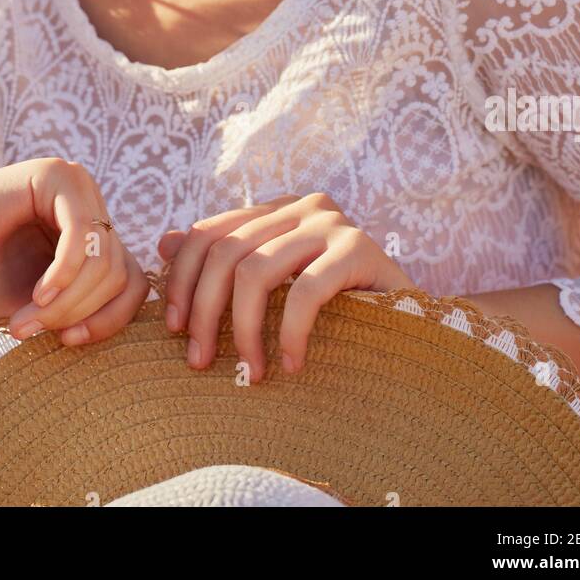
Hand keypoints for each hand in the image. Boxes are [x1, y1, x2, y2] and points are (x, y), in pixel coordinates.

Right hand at [0, 158, 149, 344]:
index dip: (110, 320)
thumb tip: (143, 317)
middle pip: (120, 272)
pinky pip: (82, 235)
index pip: (131, 280)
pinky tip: (36, 296)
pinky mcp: (54, 176)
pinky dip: (64, 276)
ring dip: (66, 302)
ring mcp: (75, 184)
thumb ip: (87, 303)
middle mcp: (90, 203)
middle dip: (80, 314)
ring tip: (25, 320)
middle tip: (33, 331)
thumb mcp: (44, 305)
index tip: (70, 343)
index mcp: (91, 231)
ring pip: (103, 259)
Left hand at [156, 193, 415, 382]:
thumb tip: (163, 242)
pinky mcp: (360, 248)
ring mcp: (332, 222)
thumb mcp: (276, 287)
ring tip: (249, 373)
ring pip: (255, 270)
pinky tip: (291, 364)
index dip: (183, 279)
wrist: (416, 325)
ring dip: (243, 330)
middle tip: (200, 362)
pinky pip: (304, 291)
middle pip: (225, 252)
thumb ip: (224, 261)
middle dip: (204, 311)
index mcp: (277, 210)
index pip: (209, 233)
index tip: (175, 329)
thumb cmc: (338, 313)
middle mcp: (302, 206)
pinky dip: (289, 332)